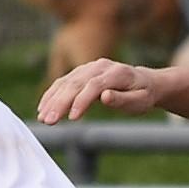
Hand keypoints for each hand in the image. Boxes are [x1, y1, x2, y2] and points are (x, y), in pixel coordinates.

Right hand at [36, 57, 163, 123]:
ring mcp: (89, 67)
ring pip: (66, 81)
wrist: (145, 82)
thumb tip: (105, 96)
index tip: (72, 119)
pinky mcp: (81, 72)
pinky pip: (63, 81)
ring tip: (43, 118)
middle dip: (60, 102)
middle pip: (76, 82)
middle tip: (49, 121)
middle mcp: (101, 66)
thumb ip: (123, 99)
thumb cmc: (143, 95)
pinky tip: (43, 108)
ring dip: (52, 99)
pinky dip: (52, 94)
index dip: (82, 101)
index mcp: (117, 73)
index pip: (95, 85)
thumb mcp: (140, 101)